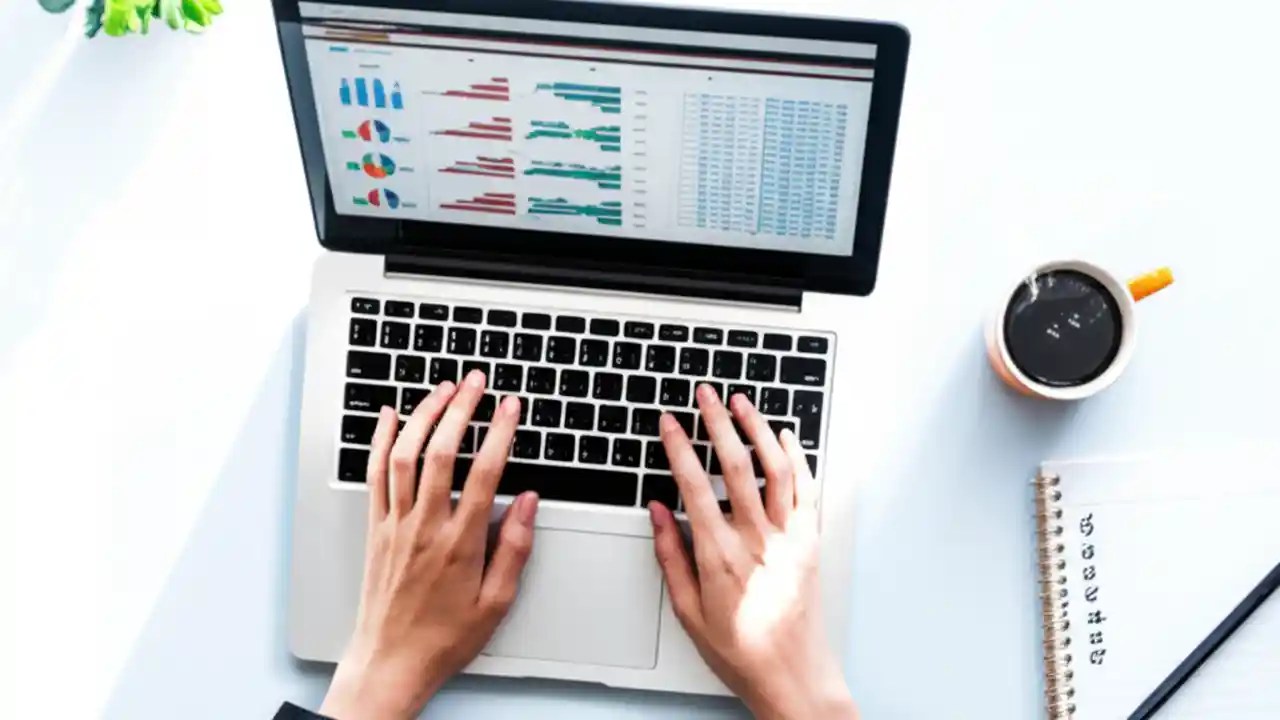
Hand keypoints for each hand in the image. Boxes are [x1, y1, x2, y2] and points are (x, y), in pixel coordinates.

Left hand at [320, 371, 537, 719]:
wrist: (391, 661)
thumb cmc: (445, 637)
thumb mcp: (497, 601)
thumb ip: (514, 547)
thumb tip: (526, 501)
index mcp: (460, 543)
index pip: (484, 472)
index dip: (499, 432)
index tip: (510, 407)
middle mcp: (424, 526)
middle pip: (441, 451)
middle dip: (460, 408)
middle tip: (476, 382)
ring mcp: (396, 524)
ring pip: (405, 455)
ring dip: (423, 415)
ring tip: (441, 389)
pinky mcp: (375, 527)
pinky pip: (375, 474)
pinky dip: (381, 440)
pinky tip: (390, 417)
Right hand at [650, 386, 856, 719]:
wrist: (792, 676)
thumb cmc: (740, 650)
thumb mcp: (687, 611)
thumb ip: (671, 556)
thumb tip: (657, 511)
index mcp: (719, 555)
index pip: (694, 485)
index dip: (678, 447)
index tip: (668, 422)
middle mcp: (756, 540)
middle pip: (736, 465)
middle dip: (716, 422)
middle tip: (704, 394)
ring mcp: (788, 538)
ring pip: (775, 468)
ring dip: (757, 429)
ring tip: (742, 403)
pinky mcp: (810, 542)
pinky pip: (807, 489)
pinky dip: (797, 458)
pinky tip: (786, 437)